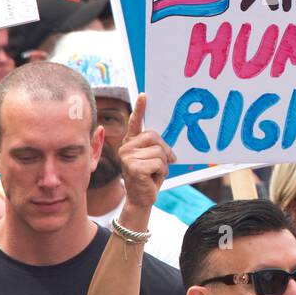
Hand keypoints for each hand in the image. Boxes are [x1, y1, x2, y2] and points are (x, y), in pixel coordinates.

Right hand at [118, 94, 174, 210]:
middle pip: (154, 137)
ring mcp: (127, 157)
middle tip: (164, 163)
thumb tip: (169, 147)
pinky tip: (152, 178)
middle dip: (164, 151)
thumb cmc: (148, 178)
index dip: (140, 108)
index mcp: (131, 143)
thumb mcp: (153, 159)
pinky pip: (158, 163)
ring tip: (154, 173)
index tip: (144, 95)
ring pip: (159, 152)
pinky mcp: (133, 167)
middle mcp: (126, 147)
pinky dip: (161, 172)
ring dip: (163, 165)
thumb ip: (157, 148)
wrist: (141, 199)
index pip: (135, 122)